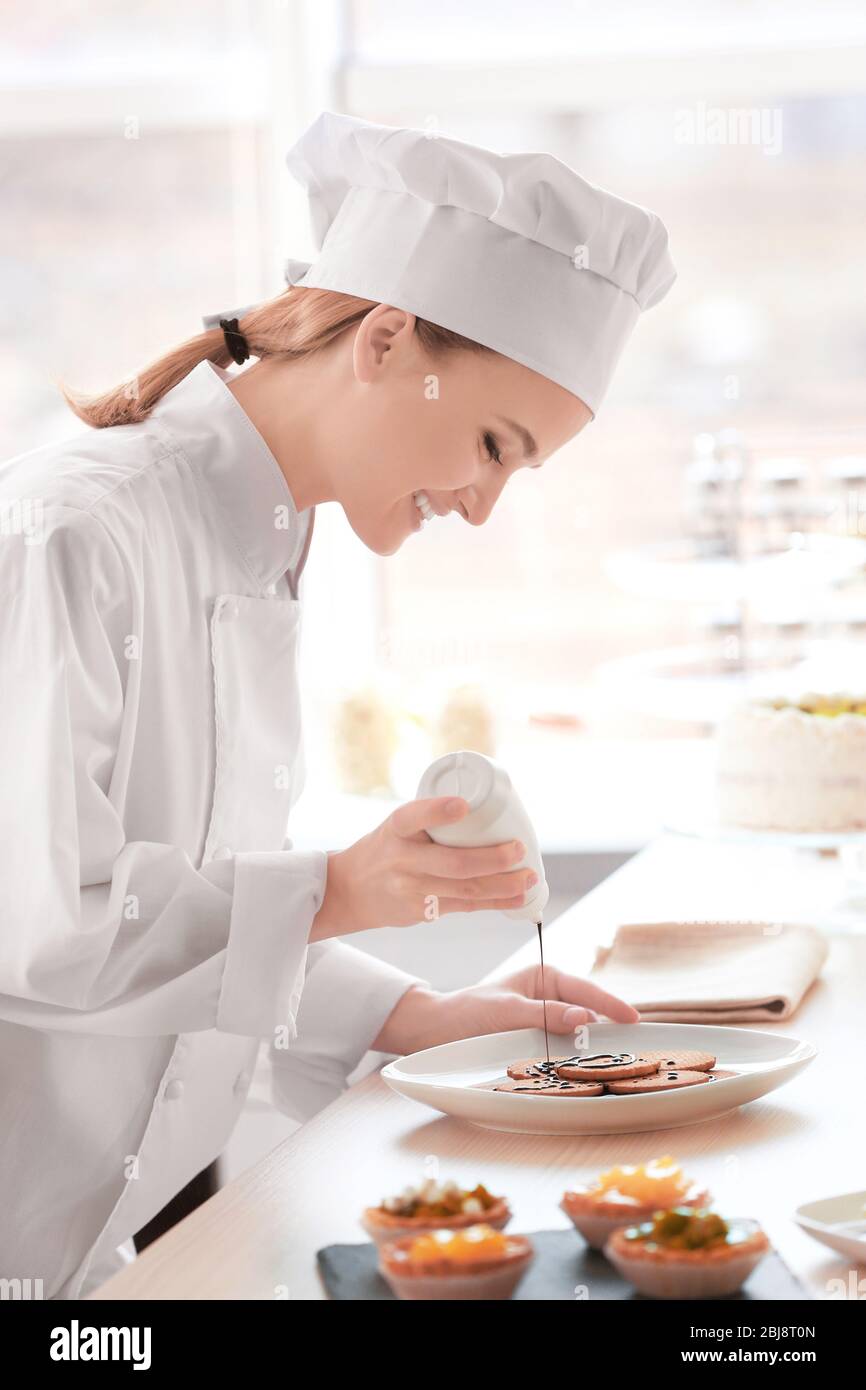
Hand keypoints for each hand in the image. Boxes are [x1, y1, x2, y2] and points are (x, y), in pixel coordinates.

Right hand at [310, 795, 536, 940]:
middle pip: (452, 863)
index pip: (412, 817)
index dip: (437, 811)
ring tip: (529, 875)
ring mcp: (412, 890)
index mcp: (395, 829)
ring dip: (503, 884)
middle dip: (492, 859)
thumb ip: (431, 818)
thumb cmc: (385, 849)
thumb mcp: (397, 825)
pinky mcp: (423, 912)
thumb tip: (488, 804)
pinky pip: (466, 907)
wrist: (350, 891)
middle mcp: (401, 860)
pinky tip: (518, 898)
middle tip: (519, 849)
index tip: (462, 806)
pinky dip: (496, 903)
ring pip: (466, 890)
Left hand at [372, 963, 640, 1054]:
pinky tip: (585, 1067)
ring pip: (577, 1030)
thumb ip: (546, 1014)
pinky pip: (563, 1045)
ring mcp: (543, 1018)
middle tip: (634, 1042)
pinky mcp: (536, 1039)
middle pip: (587, 1010)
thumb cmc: (468, 1012)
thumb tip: (585, 1016)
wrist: (436, 1032)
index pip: (585, 989)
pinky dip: (574, 1055)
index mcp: (544, 977)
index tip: (633, 1019)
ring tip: (616, 1057)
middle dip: (607, 1024)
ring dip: (591, 1043)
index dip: (611, 1004)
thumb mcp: (508, 1011)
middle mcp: (547, 995)